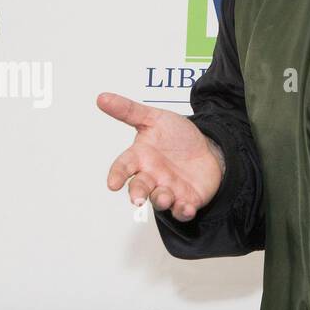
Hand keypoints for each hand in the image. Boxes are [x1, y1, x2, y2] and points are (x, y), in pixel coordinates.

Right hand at [97, 92, 224, 221]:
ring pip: (160, 200)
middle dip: (137, 194)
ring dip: (160, 200)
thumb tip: (102, 97)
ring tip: (164, 197)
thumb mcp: (154, 119)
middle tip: (137, 199)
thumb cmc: (177, 137)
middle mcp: (151, 176)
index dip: (117, 175)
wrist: (208, 148)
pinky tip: (186, 207)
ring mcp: (169, 190)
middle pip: (139, 188)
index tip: (112, 184)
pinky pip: (182, 210)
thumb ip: (129, 110)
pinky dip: (183, 211)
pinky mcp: (186, 200)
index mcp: (141, 157)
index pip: (124, 167)